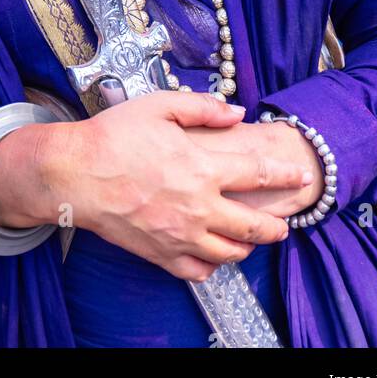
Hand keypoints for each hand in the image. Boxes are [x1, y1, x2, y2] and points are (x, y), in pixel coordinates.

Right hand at [0, 93, 313, 282]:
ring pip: (231, 253)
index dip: (285, 175)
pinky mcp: (162, 255)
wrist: (75, 174)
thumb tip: (237, 112)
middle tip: (285, 223)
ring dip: (249, 247)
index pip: (258, 174)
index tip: (301, 175)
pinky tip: (214, 253)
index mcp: (202, 169)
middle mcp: (199, 208)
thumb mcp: (159, 106)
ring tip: (252, 239)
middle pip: (255, 226)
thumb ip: (203, 108)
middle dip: (276, 226)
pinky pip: (200, 271)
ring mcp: (181, 236)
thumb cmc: (114, 136)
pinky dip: (214, 265)